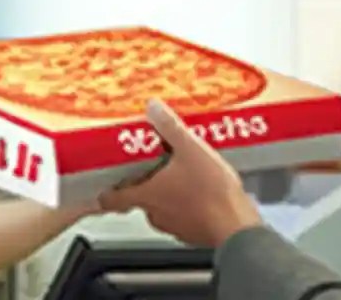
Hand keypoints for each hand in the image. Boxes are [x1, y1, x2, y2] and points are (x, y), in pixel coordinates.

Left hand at [98, 99, 262, 247]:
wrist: (237, 226)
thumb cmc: (211, 191)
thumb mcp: (190, 149)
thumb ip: (170, 127)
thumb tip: (152, 106)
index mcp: (147, 194)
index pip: (113, 199)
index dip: (106, 192)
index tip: (103, 184)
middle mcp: (156, 214)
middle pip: (139, 198)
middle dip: (145, 181)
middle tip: (152, 164)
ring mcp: (174, 227)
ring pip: (161, 207)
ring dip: (167, 193)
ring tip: (180, 173)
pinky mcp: (192, 234)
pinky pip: (182, 216)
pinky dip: (186, 204)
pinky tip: (200, 190)